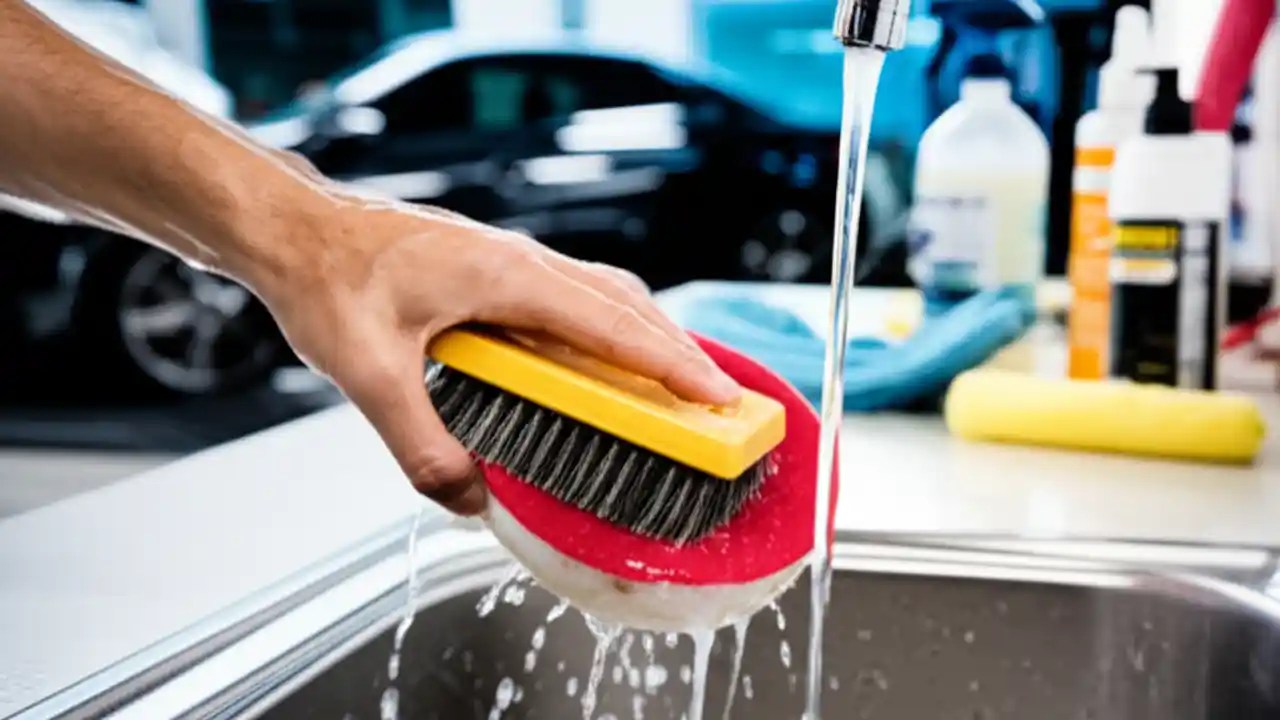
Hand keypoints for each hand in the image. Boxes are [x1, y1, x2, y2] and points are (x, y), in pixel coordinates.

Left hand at [249, 187, 741, 515]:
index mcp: (505, 276)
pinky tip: (598, 363)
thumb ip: (419, 442)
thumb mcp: (367, 373)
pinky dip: (607, 329)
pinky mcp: (495, 269)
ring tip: (672, 384)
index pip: (610, 323)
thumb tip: (469, 497)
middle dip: (676, 350)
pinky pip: (573, 297)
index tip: (716, 395)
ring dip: (645, 336)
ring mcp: (511, 260)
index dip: (669, 362)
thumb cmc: (328, 281)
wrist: (296, 231)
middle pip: (624, 302)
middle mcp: (520, 261)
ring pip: (603, 294)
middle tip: (715, 400)